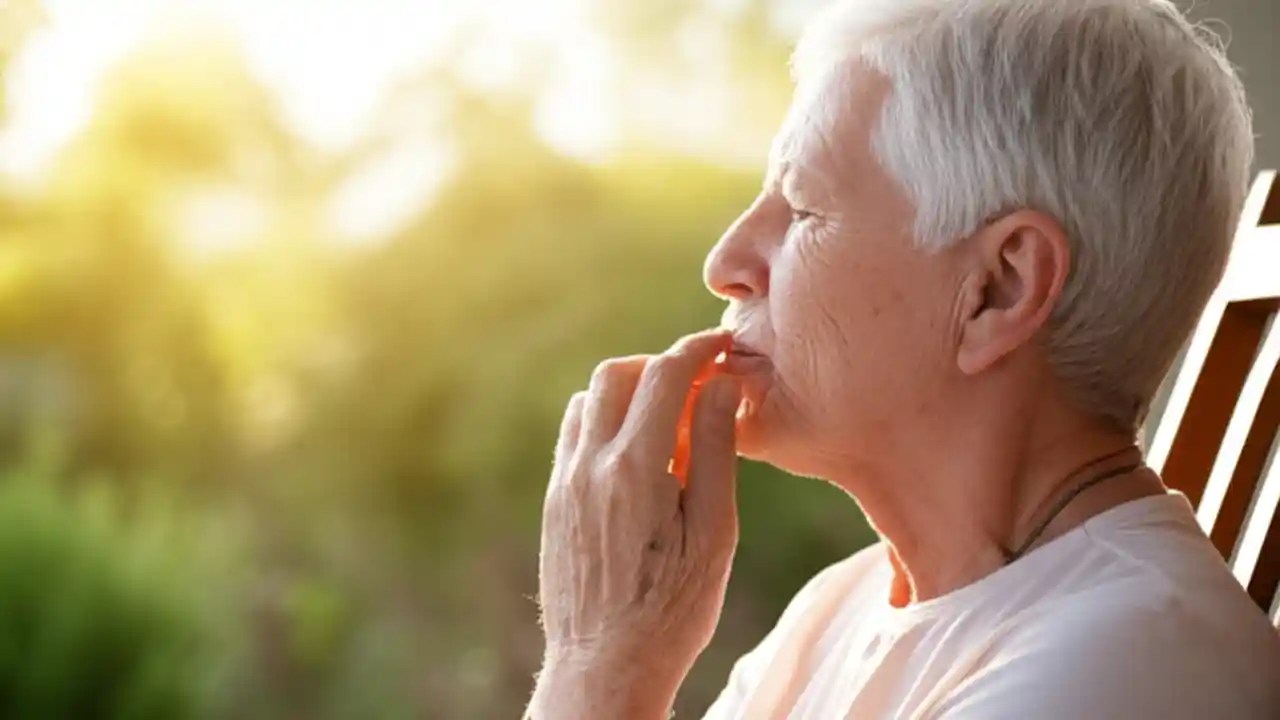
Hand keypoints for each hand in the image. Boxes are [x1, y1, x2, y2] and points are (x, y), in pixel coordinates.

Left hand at [533, 330, 742, 715]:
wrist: (605, 666)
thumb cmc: (673, 609)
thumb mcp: (714, 533)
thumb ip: (717, 450)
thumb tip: (721, 385)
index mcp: (635, 467)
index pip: (665, 374)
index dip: (698, 349)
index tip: (723, 346)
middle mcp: (589, 464)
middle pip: (616, 374)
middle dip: (660, 365)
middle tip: (698, 387)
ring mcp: (564, 482)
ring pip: (587, 401)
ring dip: (628, 393)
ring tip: (669, 423)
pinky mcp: (553, 503)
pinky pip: (573, 436)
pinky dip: (603, 423)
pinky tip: (636, 455)